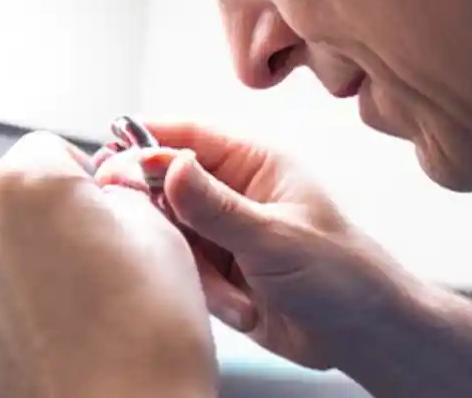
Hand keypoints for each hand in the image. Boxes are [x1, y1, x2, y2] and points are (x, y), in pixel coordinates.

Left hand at [0, 133, 216, 397]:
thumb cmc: (149, 329)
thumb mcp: (158, 228)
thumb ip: (122, 190)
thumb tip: (108, 186)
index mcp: (25, 180)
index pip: (49, 148)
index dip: (84, 178)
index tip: (107, 212)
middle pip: (10, 194)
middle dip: (46, 216)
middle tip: (94, 259)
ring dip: (22, 257)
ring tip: (73, 302)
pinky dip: (3, 302)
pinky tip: (47, 330)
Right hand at [94, 122, 471, 396]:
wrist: (363, 334)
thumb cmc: (341, 273)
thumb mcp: (275, 237)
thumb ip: (217, 206)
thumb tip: (168, 164)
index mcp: (255, 162)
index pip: (188, 136)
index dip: (144, 142)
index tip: (109, 159)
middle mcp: (235, 191)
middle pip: (166, 183)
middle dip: (159, 212)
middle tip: (160, 235)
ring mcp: (224, 231)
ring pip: (170, 232)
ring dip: (192, 264)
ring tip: (233, 287)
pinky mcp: (220, 270)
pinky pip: (185, 271)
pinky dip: (205, 292)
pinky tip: (242, 306)